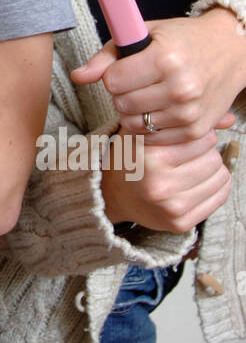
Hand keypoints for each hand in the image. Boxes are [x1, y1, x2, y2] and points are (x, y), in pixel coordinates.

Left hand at [72, 10, 245, 140]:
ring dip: (134, 111)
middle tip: (138, 81)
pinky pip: (153, 137)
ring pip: (134, 124)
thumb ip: (106, 56)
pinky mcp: (196, 130)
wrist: (230, 51)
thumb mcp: (144, 34)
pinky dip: (149, 126)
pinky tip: (159, 108)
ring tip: (148, 93)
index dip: (113, 75)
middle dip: (122, 93)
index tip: (125, 68)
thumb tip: (78, 76)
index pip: (112, 81)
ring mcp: (189, 112)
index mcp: (165, 59)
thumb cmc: (182, 39)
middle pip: (121, 104)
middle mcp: (180, 88)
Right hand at [100, 125, 230, 231]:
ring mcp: (171, 207)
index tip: (185, 137)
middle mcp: (160, 185)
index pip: (202, 137)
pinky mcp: (181, 223)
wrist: (112, 195)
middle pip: (214, 158)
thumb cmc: (132, 158)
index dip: (196, 134)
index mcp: (150, 158)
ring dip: (211, 170)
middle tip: (188, 154)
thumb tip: (229, 119)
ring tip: (191, 167)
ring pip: (221, 177)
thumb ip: (184, 121)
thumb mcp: (147, 131)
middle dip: (205, 153)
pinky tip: (196, 183)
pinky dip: (213, 187)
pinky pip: (220, 197)